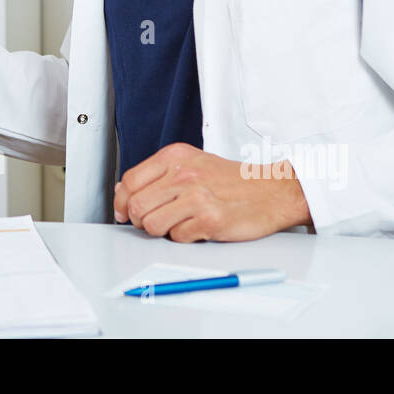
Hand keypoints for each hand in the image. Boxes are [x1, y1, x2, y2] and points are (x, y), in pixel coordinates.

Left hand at [112, 143, 311, 241]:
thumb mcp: (191, 164)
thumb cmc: (232, 181)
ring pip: (152, 225)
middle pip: (136, 206)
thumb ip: (157, 176)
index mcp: (175, 156)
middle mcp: (183, 173)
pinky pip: (177, 237)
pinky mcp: (209, 219)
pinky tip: (198, 226)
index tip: (123, 213)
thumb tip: (123, 191)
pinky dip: (185, 237)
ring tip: (179, 223)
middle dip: (140, 220)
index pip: (129, 181)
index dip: (121, 202)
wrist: (271, 191)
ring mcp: (196, 196)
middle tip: (155, 221)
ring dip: (162, 230)